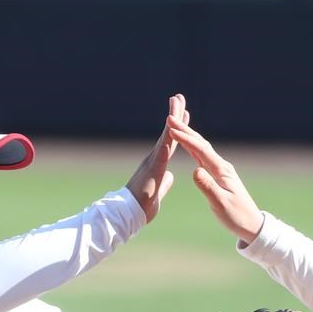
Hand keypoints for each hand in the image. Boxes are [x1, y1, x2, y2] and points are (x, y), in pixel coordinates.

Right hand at [125, 93, 184, 222]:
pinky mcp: (153, 168)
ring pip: (166, 135)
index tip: (184, 113)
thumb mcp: (158, 192)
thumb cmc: (141, 206)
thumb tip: (170, 176)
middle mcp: (155, 158)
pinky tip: (172, 126)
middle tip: (179, 97)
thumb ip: (164, 183)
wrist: (127, 214)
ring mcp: (153, 161)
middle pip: (169, 132)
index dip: (179, 128)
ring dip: (172, 118)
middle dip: (175, 114)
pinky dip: (168, 138)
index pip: (172, 142)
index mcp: (158, 163)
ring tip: (177, 101)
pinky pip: (162, 150)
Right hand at [166, 115, 262, 244]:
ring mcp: (220, 170)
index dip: (186, 138)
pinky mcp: (218, 176)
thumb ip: (207, 186)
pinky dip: (193, 148)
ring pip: (201, 149)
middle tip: (170, 118)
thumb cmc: (236, 216)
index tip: (171, 128)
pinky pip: (202, 158)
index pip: (200, 150)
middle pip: (201, 144)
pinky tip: (187, 145)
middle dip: (185, 131)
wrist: (251, 224)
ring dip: (188, 137)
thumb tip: (195, 170)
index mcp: (221, 170)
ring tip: (175, 127)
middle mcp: (221, 166)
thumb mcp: (220, 203)